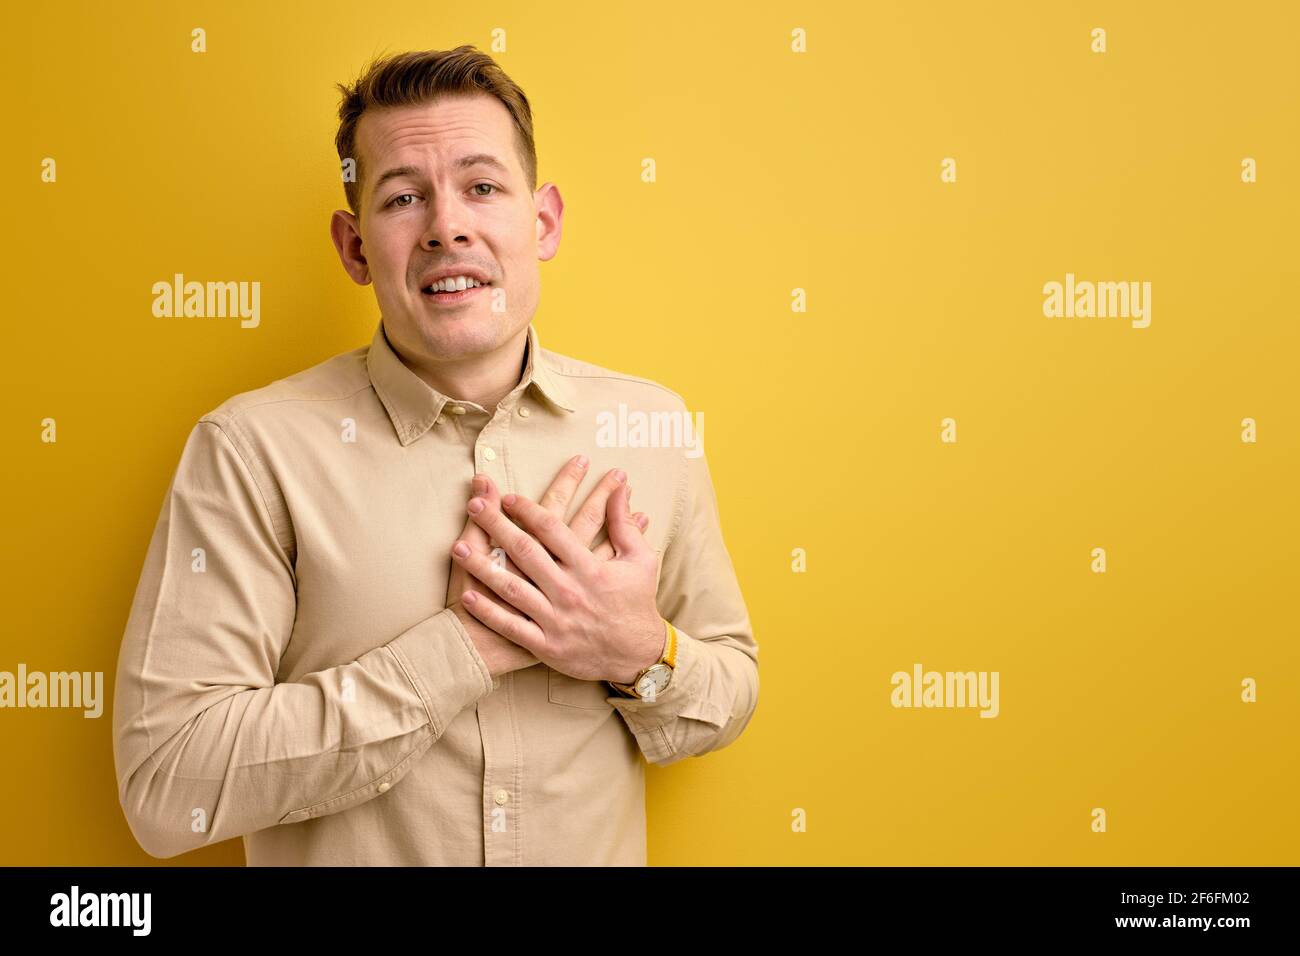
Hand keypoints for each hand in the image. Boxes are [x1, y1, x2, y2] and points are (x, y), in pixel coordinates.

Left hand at [452, 479, 664, 683]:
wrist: (637, 655)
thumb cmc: (637, 603)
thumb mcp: (640, 560)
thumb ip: (625, 524)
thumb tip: (620, 490)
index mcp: (589, 568)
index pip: (551, 530)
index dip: (526, 510)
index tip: (506, 497)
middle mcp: (568, 590)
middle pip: (524, 551)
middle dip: (496, 525)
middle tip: (474, 506)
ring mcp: (555, 619)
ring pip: (511, 587)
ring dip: (481, 566)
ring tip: (457, 547)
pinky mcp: (546, 645)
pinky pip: (511, 626)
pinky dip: (488, 611)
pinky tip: (468, 595)